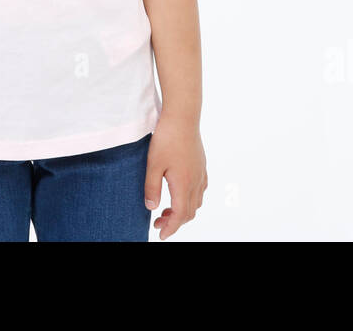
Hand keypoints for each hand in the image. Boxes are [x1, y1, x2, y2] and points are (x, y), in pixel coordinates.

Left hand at [144, 117, 206, 239]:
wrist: (183, 116)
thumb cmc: (166, 138)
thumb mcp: (153, 165)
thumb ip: (152, 188)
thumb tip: (151, 207)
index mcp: (184, 184)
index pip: (180, 215)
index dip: (171, 228)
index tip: (161, 235)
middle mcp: (196, 181)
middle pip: (189, 212)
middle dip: (175, 221)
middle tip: (158, 222)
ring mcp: (201, 173)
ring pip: (196, 202)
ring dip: (183, 210)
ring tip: (166, 209)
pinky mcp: (201, 165)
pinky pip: (200, 189)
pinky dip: (191, 199)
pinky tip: (180, 192)